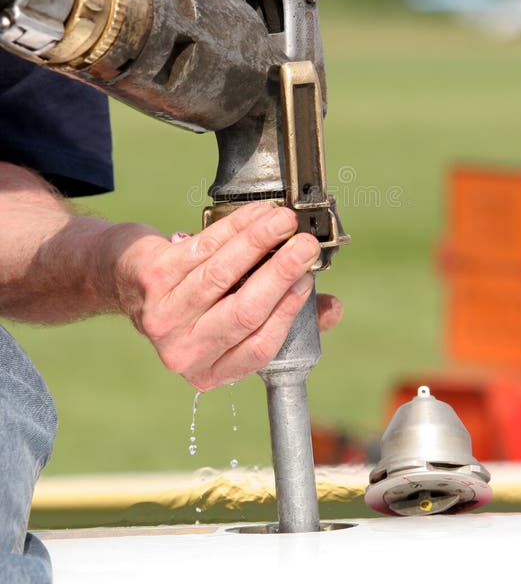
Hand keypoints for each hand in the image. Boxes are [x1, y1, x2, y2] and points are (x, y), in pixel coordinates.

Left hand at [105, 203, 341, 390]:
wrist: (125, 278)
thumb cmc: (193, 299)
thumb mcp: (231, 319)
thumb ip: (282, 315)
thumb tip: (332, 309)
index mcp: (208, 370)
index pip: (260, 346)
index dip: (289, 310)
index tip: (308, 278)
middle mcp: (183, 351)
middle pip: (244, 312)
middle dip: (280, 273)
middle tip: (306, 244)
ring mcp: (163, 317)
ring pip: (223, 275)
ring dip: (260, 242)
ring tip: (285, 221)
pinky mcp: (152, 278)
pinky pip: (204, 248)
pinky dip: (236, 226)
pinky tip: (257, 213)